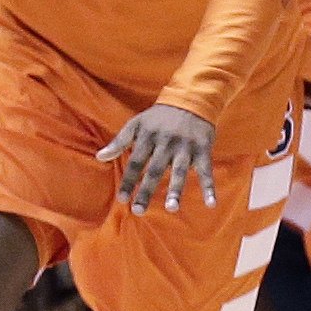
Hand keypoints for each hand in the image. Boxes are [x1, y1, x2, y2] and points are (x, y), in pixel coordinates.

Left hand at [96, 103, 216, 214]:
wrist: (191, 99)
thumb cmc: (159, 116)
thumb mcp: (136, 123)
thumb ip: (119, 142)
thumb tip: (99, 157)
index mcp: (148, 137)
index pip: (135, 162)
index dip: (128, 180)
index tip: (122, 199)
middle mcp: (166, 143)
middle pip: (154, 170)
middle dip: (147, 191)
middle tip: (139, 210)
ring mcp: (185, 147)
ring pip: (179, 171)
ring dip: (176, 190)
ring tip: (171, 208)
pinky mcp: (203, 149)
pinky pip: (206, 171)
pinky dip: (210, 187)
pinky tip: (211, 204)